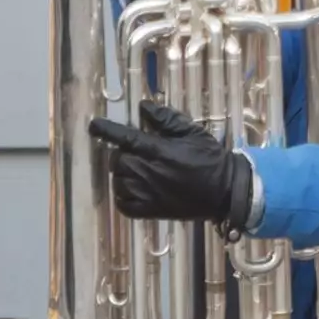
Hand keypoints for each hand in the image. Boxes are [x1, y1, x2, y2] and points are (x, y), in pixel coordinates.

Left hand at [88, 100, 255, 225]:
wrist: (225, 191)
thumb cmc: (209, 158)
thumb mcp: (192, 131)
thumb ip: (166, 119)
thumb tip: (143, 107)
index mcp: (159, 150)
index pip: (125, 138)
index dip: (106, 130)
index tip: (94, 125)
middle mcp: (150, 172)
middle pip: (118, 161)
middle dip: (120, 154)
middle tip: (132, 152)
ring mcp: (150, 194)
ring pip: (119, 182)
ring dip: (121, 175)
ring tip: (133, 171)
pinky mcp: (153, 210)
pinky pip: (125, 205)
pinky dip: (122, 197)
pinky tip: (131, 190)